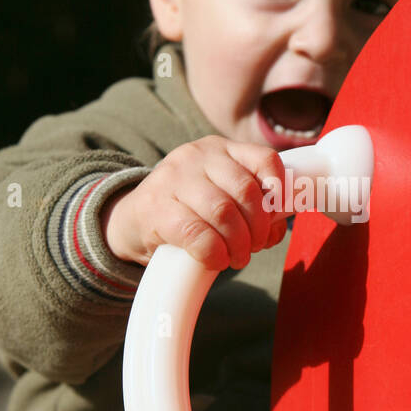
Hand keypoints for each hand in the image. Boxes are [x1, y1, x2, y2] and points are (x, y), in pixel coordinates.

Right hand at [100, 135, 287, 271]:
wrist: (131, 221)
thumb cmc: (185, 212)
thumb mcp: (218, 196)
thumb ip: (250, 208)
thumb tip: (275, 230)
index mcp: (219, 149)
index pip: (263, 158)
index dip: (279, 187)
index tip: (278, 212)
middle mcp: (196, 157)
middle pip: (246, 191)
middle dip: (258, 227)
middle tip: (254, 247)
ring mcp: (173, 179)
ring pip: (223, 212)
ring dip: (238, 243)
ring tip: (237, 257)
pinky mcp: (155, 208)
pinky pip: (197, 234)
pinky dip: (214, 253)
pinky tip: (217, 260)